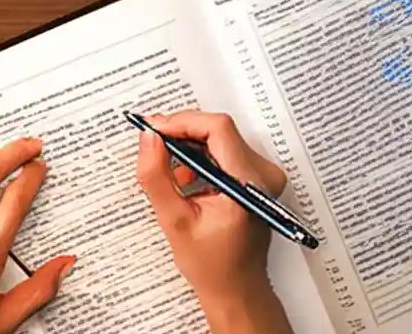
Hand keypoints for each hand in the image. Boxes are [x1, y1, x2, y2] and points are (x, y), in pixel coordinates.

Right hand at [136, 110, 291, 333]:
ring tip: (169, 174)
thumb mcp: (174, 221)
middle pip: (217, 130)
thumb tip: (148, 138)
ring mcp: (262, 174)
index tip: (154, 130)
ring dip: (187, 146)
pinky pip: (222, 149)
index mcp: (248, 184)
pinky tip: (184, 180)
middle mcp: (263, 174)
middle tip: (152, 146)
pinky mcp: (255, 176)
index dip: (181, 123)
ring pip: (217, 137)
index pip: (217, 129)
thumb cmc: (213, 265)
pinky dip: (198, 156)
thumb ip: (156, 176)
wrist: (237, 288)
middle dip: (180, 133)